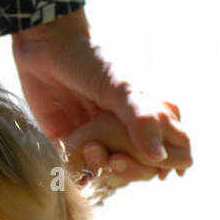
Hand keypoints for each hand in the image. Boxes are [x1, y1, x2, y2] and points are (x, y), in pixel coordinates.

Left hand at [11, 8, 190, 169]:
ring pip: (110, 173)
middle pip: (141, 168)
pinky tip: (77, 168)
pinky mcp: (68, 142)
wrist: (46, 44)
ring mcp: (98, 137)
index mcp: (149, 114)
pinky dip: (78, 175)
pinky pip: (77, 170)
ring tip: (90, 150)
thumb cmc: (91, 60)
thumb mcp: (121, 88)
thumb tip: (159, 159)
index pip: (173, 150)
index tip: (156, 169)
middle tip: (113, 159)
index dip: (169, 164)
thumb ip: (141, 122)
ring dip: (103, 171)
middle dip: (130, 170)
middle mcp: (126, 130)